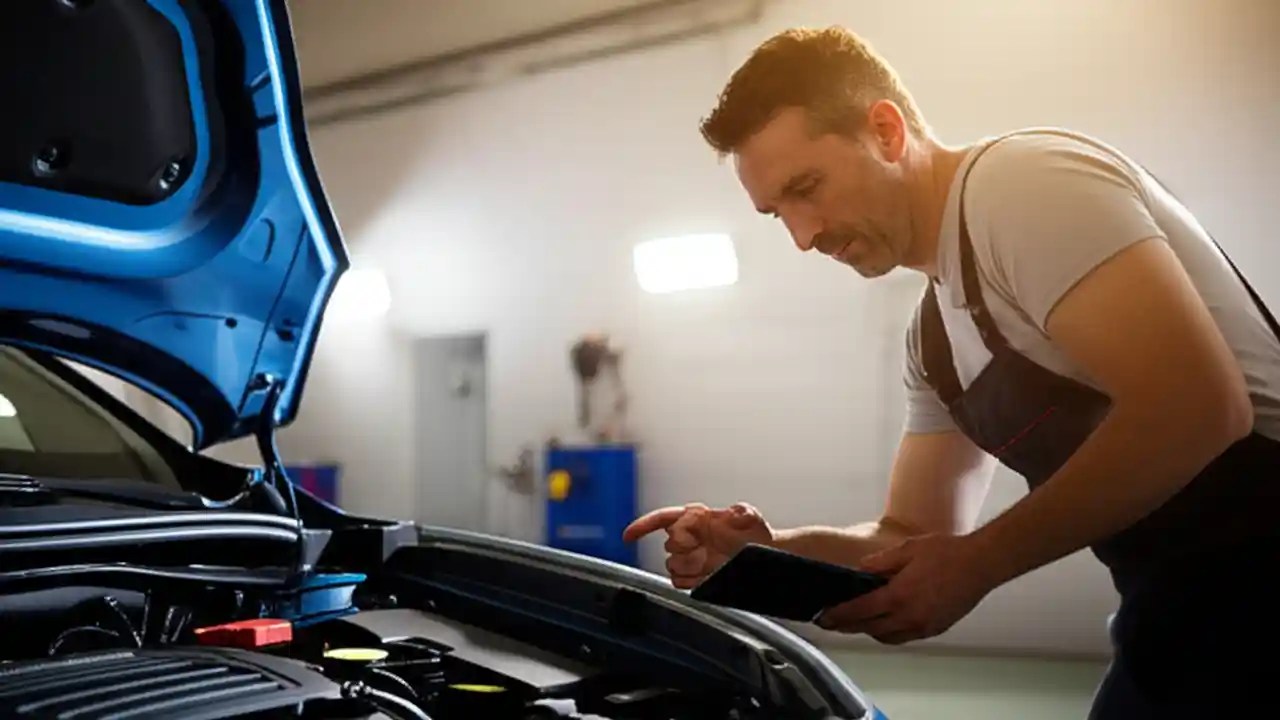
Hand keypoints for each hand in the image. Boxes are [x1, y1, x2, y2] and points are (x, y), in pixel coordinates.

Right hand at [622, 502, 772, 588]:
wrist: (763, 555)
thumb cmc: (755, 533)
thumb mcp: (750, 517)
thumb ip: (741, 512)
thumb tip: (732, 512)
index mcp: (694, 519)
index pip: (661, 519)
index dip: (642, 526)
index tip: (628, 536)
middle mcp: (688, 538)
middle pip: (668, 544)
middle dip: (683, 547)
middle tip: (704, 548)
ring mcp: (690, 558)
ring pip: (671, 565)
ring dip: (688, 565)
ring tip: (709, 563)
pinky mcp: (693, 577)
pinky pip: (678, 582)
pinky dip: (689, 580)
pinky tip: (706, 575)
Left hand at [815, 534, 995, 644]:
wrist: (981, 564)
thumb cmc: (946, 552)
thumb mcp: (907, 549)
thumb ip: (880, 562)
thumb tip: (861, 570)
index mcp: (898, 596)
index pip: (859, 611)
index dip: (837, 616)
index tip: (822, 618)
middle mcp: (909, 616)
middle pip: (870, 628)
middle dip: (848, 626)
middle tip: (831, 622)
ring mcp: (924, 626)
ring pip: (887, 637)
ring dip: (869, 631)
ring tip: (856, 622)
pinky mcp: (936, 629)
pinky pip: (905, 637)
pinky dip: (890, 633)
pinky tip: (886, 623)